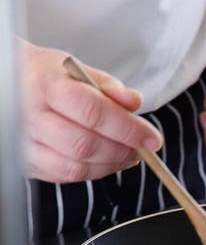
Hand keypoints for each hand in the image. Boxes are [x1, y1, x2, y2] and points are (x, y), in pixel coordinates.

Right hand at [19, 40, 162, 182]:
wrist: (4, 84)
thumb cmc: (40, 75)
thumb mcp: (73, 68)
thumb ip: (107, 85)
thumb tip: (133, 102)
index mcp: (44, 85)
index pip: (94, 112)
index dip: (128, 129)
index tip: (151, 138)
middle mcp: (29, 116)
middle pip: (85, 144)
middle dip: (122, 151)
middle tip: (141, 149)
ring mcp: (24, 143)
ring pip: (75, 166)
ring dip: (110, 165)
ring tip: (127, 155)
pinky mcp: (25, 162)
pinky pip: (64, 176)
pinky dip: (91, 172)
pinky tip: (104, 161)